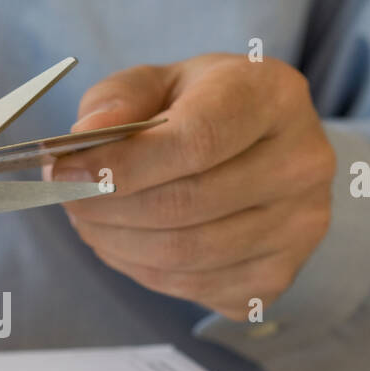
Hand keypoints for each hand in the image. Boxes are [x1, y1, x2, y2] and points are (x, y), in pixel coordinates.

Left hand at [48, 55, 335, 320]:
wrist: (260, 151)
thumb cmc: (203, 110)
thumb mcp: (161, 83)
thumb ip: (117, 99)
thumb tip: (86, 135)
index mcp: (274, 97)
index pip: (198, 141)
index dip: (123, 164)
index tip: (66, 173)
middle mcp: (303, 163)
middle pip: (187, 204)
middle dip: (107, 208)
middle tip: (66, 200)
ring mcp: (299, 226)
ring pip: (185, 255)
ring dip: (117, 243)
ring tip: (89, 220)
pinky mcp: (279, 276)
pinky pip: (193, 287)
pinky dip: (142, 270)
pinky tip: (126, 243)